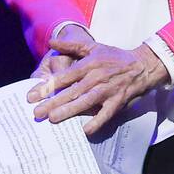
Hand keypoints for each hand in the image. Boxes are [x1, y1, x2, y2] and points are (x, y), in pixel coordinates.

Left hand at [29, 35, 168, 136]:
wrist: (142, 66)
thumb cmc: (114, 57)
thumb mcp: (93, 47)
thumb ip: (71, 45)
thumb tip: (51, 42)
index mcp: (89, 64)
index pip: (64, 76)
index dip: (48, 86)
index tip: (32, 96)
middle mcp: (96, 77)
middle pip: (71, 91)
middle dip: (53, 102)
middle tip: (37, 113)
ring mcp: (108, 90)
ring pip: (86, 102)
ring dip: (69, 111)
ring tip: (53, 119)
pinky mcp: (117, 101)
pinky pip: (106, 114)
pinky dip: (96, 122)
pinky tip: (84, 131)